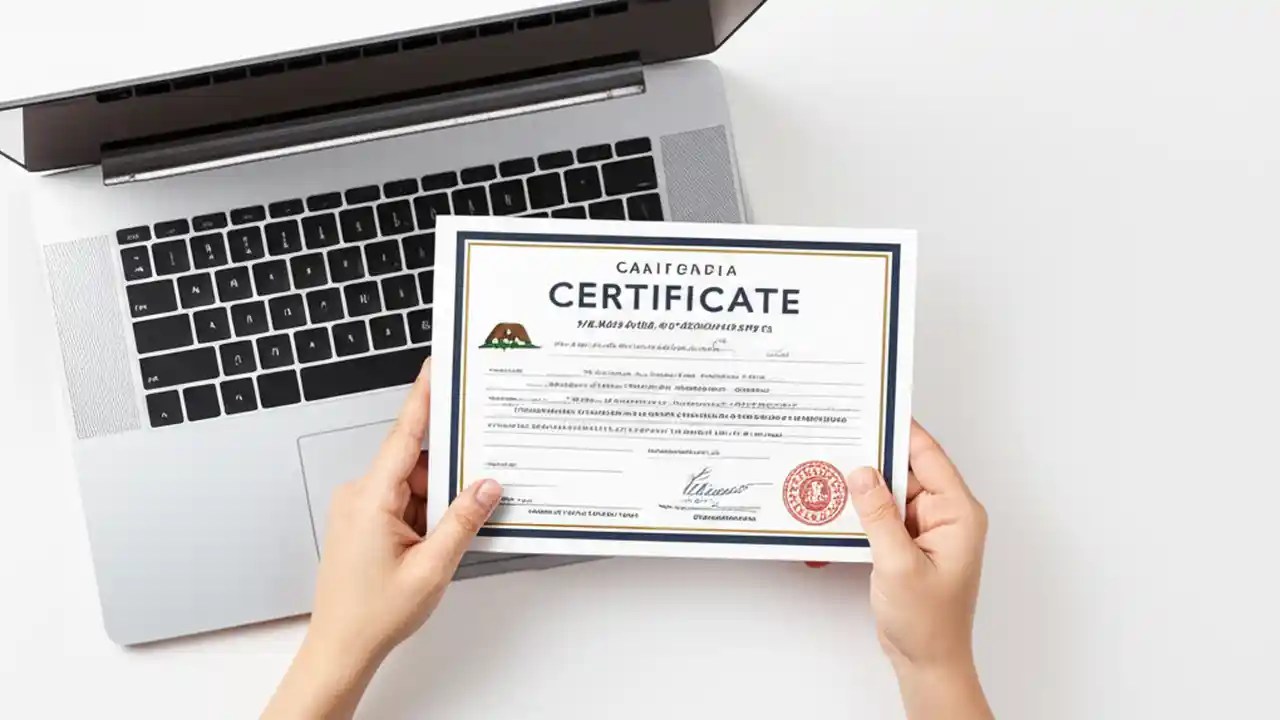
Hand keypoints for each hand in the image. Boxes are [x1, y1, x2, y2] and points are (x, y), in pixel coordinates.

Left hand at [263, 359, 502, 719]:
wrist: (340, 649)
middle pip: (417, 463)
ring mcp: (360, 509)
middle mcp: (360, 496)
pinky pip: (404, 502)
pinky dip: (426, 515)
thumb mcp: (432, 567)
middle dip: (449, 478)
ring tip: (446, 540)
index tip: (435, 367)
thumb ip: (462, 520)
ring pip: (413, 486)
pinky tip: (438, 541)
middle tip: (477, 490)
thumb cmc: (373, 615)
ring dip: (437, 504)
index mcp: (372, 499)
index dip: (423, 398)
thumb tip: (486, 485)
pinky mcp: (364, 522)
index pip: (404, 435)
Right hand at [846, 420, 992, 718]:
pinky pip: (881, 513)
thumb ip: (878, 514)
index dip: (900, 429)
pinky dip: (858, 512)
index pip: (928, 455)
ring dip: (860, 488)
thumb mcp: (897, 564)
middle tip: (837, 439)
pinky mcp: (905, 542)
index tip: (873, 407)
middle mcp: (944, 514)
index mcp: (958, 512)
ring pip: (888, 491)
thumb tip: (862, 472)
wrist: (927, 662)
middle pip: (904, 469)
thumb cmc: (927, 623)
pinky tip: (834, 510)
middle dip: (871, 458)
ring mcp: (924, 528)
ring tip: (827, 474)